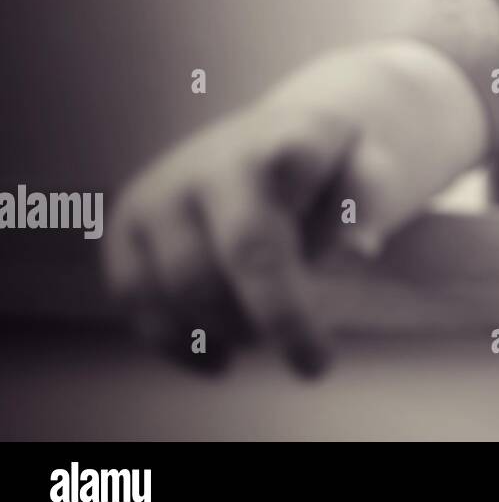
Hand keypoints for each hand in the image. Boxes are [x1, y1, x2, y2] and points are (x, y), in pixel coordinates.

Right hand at [102, 103, 380, 376]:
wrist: (275, 139)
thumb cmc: (331, 171)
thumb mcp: (368, 168)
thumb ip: (368, 197)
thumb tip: (364, 245)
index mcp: (274, 144)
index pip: (267, 231)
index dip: (283, 309)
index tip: (319, 357)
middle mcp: (207, 163)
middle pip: (221, 267)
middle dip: (269, 324)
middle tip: (312, 361)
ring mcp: (160, 192)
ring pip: (177, 291)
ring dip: (226, 331)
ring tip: (263, 335)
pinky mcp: (127, 222)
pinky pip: (134, 298)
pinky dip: (177, 341)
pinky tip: (220, 355)